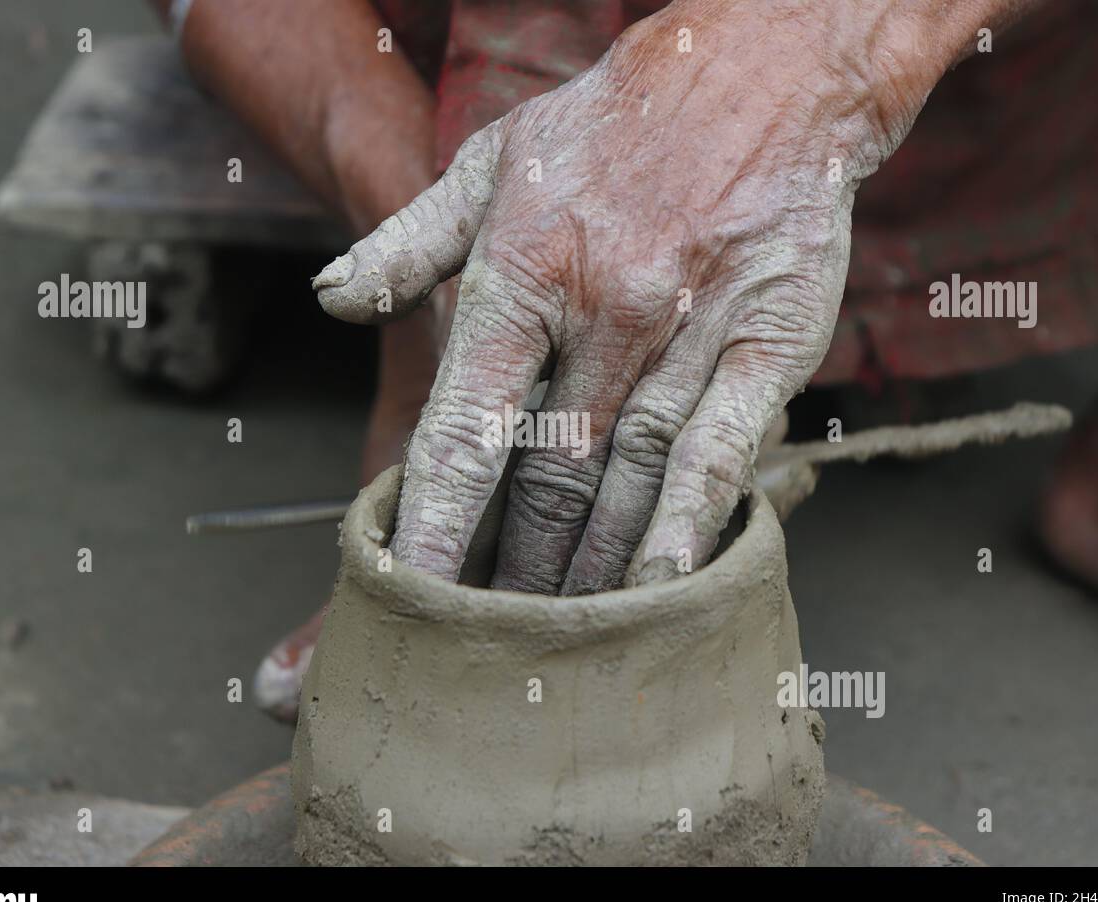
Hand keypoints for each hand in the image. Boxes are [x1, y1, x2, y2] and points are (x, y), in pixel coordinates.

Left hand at [314, 0, 975, 592]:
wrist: (763, 68)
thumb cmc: (613, 124)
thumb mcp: (490, 161)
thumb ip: (408, 242)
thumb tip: (331, 299)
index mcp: (522, 272)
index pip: (464, 425)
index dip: (434, 520)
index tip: (411, 591)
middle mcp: (601, 309)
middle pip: (544, 475)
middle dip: (513, 567)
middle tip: (490, 635)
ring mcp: (687, 328)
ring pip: (626, 479)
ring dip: (587, 568)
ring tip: (559, 638)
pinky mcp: (766, 341)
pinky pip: (721, 450)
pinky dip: (688, 525)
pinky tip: (658, 585)